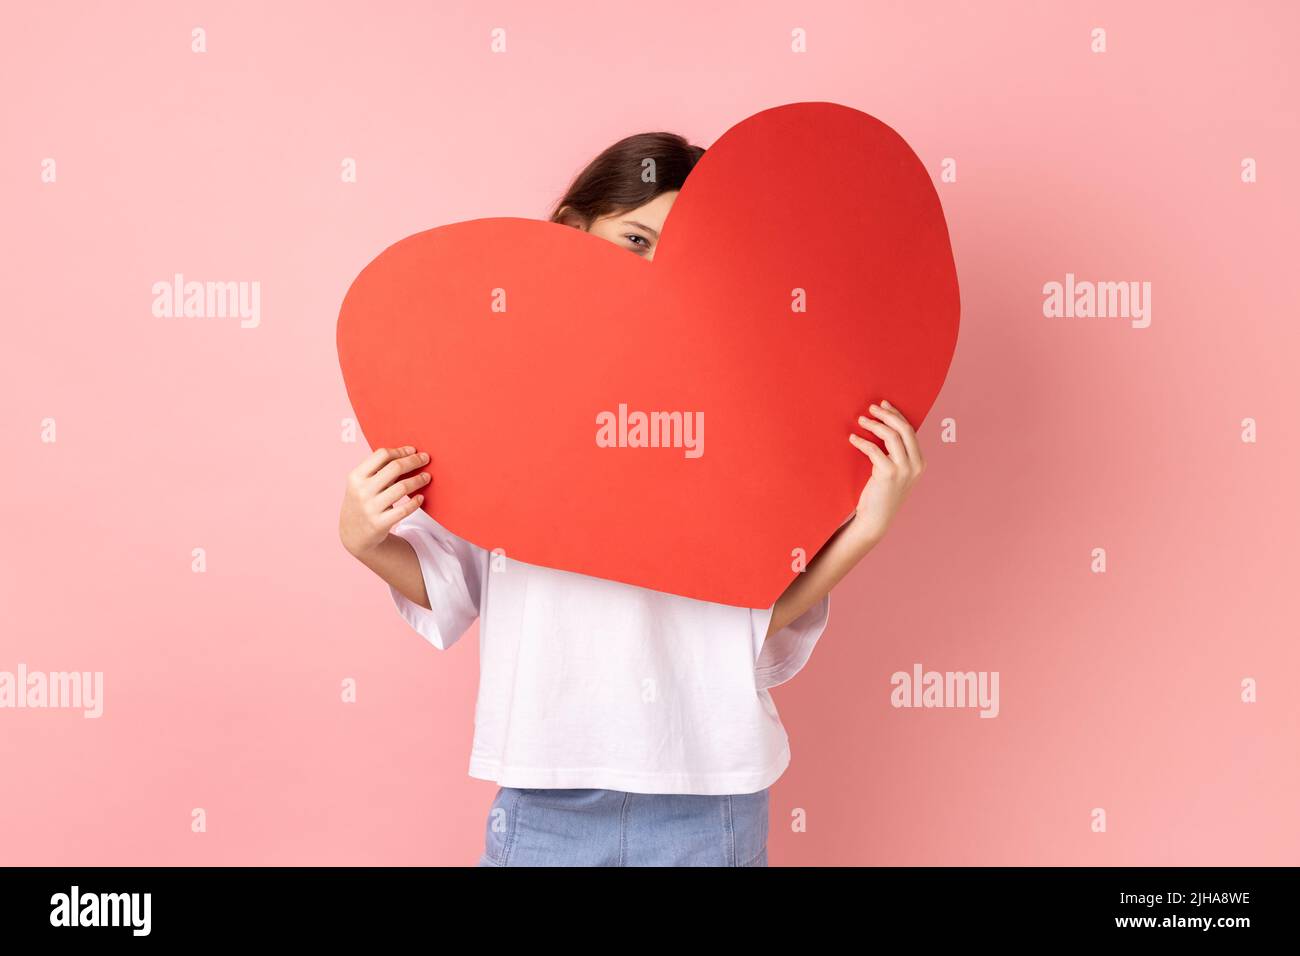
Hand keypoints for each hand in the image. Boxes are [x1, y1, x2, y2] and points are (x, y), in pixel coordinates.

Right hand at [339, 445, 431, 556]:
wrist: (352, 534)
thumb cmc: (362, 502)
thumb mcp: (360, 484)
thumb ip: (377, 470)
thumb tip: (406, 454)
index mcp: (356, 476)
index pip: (382, 455)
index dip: (400, 451)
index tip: (413, 450)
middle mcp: (361, 491)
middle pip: (394, 467)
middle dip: (414, 461)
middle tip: (426, 459)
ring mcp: (370, 508)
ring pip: (402, 487)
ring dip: (418, 480)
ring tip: (427, 477)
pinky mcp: (380, 523)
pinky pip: (404, 509)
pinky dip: (415, 502)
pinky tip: (421, 497)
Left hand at [847, 399, 925, 542]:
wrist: (877, 519)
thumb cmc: (883, 494)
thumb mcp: (897, 473)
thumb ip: (898, 454)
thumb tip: (886, 428)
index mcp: (920, 462)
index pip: (910, 431)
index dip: (896, 415)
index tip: (883, 405)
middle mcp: (916, 465)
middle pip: (903, 429)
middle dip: (887, 415)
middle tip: (871, 408)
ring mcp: (904, 470)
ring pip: (891, 436)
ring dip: (874, 425)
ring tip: (860, 420)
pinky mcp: (888, 474)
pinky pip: (874, 450)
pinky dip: (862, 441)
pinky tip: (853, 438)